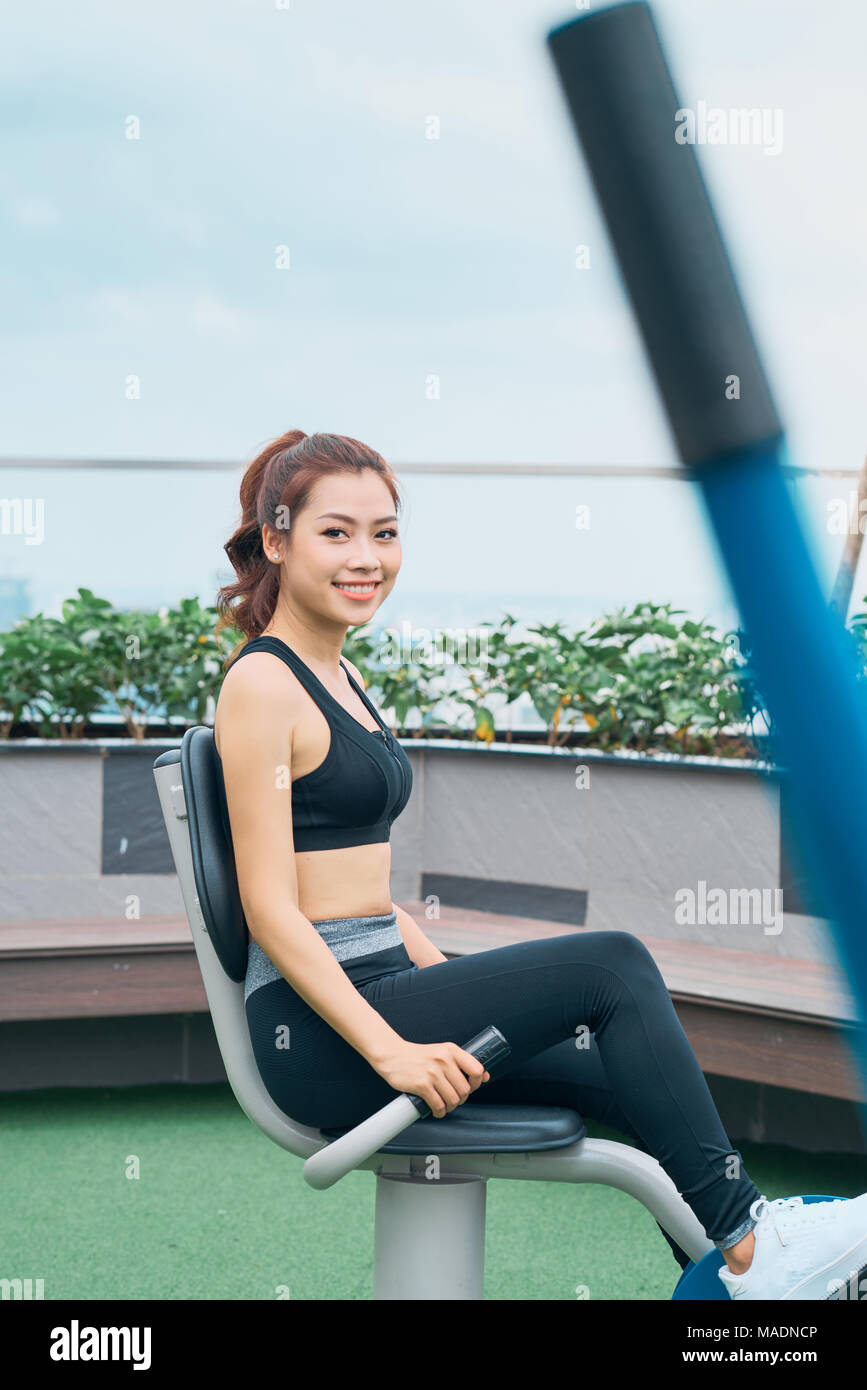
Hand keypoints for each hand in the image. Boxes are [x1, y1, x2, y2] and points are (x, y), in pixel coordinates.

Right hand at [373, 1040, 489, 1117]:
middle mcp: (444, 1060)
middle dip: (461, 1098)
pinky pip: (439, 1105)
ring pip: (453, 1099)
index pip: (476, 1069)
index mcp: (451, 1050)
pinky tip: (437, 1109)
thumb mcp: (441, 1052)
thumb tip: (485, 1076)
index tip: (471, 1086)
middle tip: (453, 1098)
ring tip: (445, 1105)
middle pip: (465, 1089)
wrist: (392, 1055)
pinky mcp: (422, 1085)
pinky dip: (440, 1112)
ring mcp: (433, 1073)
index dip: (477, 1082)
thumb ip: (461, 1063)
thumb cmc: (417, 1056)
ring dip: (450, 1107)